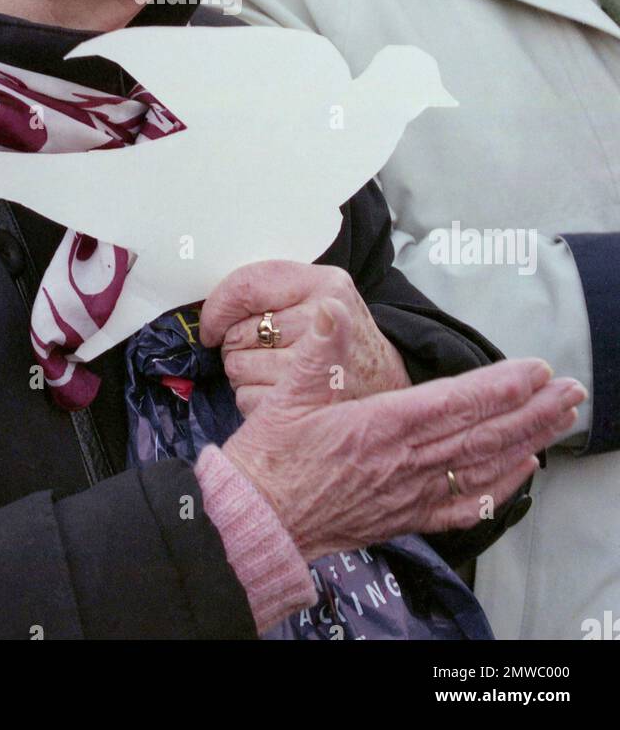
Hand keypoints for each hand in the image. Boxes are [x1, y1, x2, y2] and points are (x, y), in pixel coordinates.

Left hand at [200, 259, 409, 414]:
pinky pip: (246, 399)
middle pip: (237, 333)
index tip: (211, 326)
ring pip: (237, 367)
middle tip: (262, 350)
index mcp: (325, 285)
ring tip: (274, 372)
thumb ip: (272, 292)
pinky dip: (253, 400)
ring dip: (244, 373)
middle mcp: (324, 320)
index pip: (246, 285)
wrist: (387, 385)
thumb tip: (211, 311)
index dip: (217, 307)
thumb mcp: (320, 295)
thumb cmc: (341, 339)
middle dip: (236, 344)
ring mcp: (315, 366)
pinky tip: (280, 394)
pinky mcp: (305, 404)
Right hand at [223, 299, 585, 560]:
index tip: (536, 370)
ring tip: (560, 423)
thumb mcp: (287, 394)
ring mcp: (408, 493)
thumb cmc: (270, 459)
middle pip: (483, 434)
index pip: (456, 402)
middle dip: (532, 411)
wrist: (258, 521)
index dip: (500, 386)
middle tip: (570, 391)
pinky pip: (462, 504)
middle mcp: (404, 462)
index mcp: (381, 427)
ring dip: (526, 443)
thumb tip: (332, 307)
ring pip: (482, 466)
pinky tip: (520, 474)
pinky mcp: (403, 516)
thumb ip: (316, 350)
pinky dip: (498, 488)